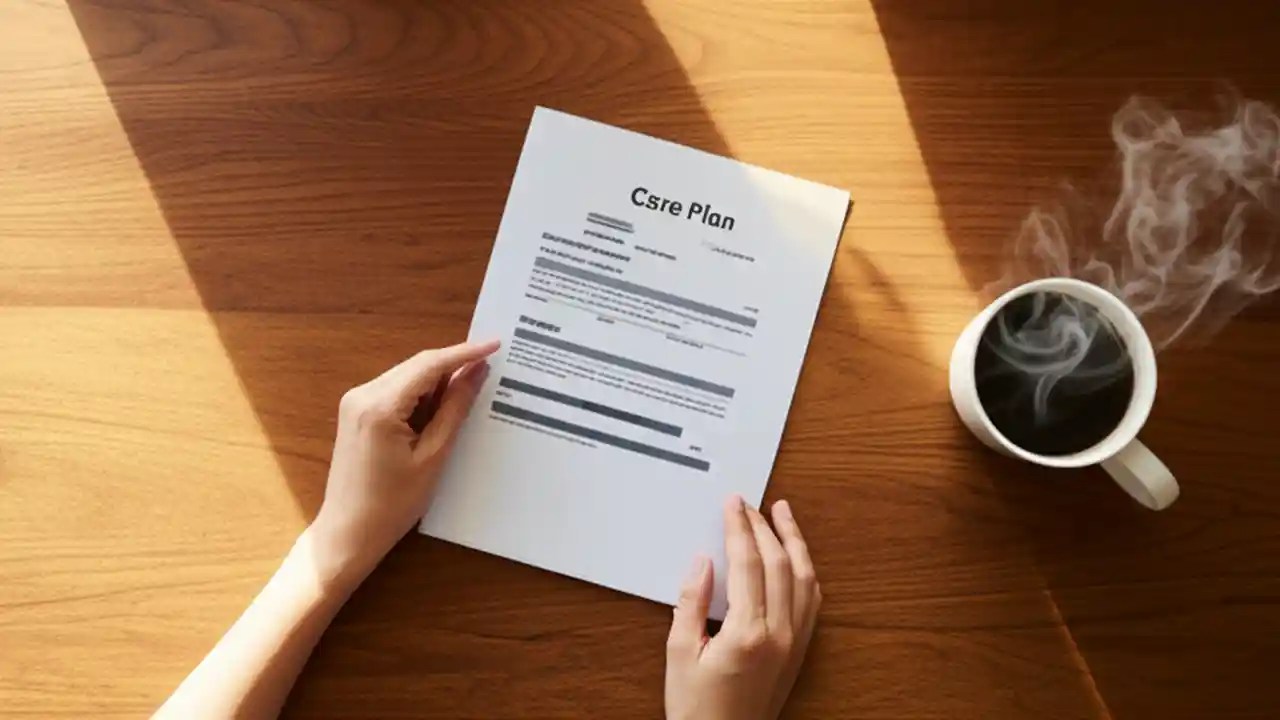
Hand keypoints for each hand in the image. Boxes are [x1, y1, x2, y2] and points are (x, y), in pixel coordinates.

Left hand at [306, 340, 499, 587]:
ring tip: (471, 390)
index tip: (495, 344)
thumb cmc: (392, 504)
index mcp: (380, 405)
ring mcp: (355, 402)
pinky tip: (442, 406)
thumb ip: (455, 409)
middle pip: (417, 366)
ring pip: (407, 376)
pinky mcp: (356, 412)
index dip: (465, 352)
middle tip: (490, 367)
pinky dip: (421, 394)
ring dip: (438, 381)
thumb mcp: (433, 456)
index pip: (429, 365)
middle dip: (453, 365)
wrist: (348, 532)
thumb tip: (476, 372)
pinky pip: (395, 391)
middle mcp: (363, 394)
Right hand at [665, 496, 820, 719]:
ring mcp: (794, 643)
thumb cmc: (698, 710)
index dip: (740, 528)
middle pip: (780, 564)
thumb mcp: (679, 654)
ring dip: (794, 542)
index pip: (748, 563)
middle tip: (749, 504)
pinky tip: (797, 559)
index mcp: (748, 633)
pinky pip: (812, 602)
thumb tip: (702, 561)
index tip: (732, 504)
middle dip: (764, 526)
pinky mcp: (798, 652)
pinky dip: (806, 572)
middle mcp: (779, 634)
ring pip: (805, 578)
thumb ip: (692, 602)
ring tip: (783, 514)